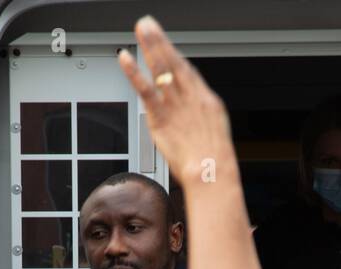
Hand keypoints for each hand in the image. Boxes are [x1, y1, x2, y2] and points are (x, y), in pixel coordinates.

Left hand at [119, 17, 234, 187]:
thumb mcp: (215, 132)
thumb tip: (194, 113)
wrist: (211, 171)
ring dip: (150, 46)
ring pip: (161, 69)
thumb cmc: (213, 160)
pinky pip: (145, 89)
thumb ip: (201, 117)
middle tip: (149, 24)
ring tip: (141, 28)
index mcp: (206, 100)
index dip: (174, 56)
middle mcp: (190, 97)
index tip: (165, 44)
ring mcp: (175, 105)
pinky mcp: (160, 116)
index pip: (187, 71)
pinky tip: (125, 59)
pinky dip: (134, 72)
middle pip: (174, 62)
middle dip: (160, 41)